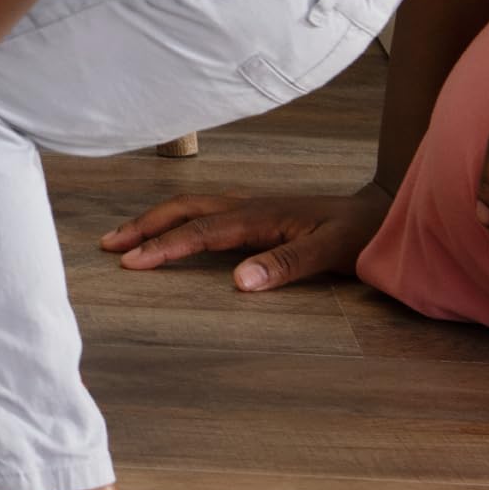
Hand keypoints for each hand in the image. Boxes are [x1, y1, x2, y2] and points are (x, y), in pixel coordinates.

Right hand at [100, 182, 392, 291]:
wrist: (379, 211)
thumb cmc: (357, 234)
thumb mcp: (329, 253)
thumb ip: (284, 266)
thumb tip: (237, 282)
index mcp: (257, 217)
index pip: (199, 232)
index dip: (163, 248)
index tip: (131, 262)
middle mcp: (246, 206)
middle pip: (182, 209)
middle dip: (144, 226)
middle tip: (109, 245)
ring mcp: (248, 207)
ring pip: (189, 207)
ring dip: (155, 220)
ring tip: (125, 238)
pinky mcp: (254, 214)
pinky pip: (203, 213)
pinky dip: (176, 220)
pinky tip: (170, 232)